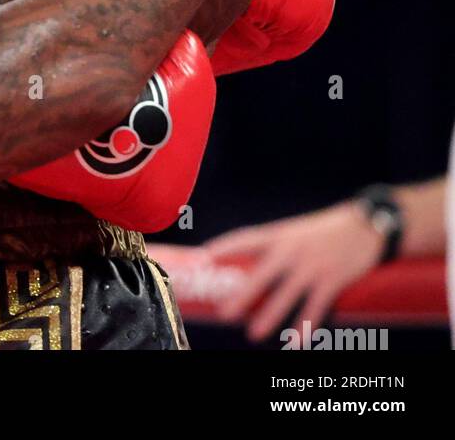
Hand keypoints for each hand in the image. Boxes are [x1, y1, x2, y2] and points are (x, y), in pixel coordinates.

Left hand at [207, 200, 384, 339]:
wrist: (364, 226)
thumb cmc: (326, 230)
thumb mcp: (296, 232)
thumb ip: (277, 249)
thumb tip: (255, 271)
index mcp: (280, 234)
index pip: (245, 239)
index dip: (224, 247)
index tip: (204, 257)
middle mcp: (292, 250)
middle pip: (261, 275)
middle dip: (241, 294)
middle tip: (223, 312)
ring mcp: (311, 266)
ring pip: (285, 295)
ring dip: (269, 316)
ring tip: (252, 333)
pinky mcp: (331, 280)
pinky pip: (315, 308)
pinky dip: (305, 326)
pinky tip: (297, 342)